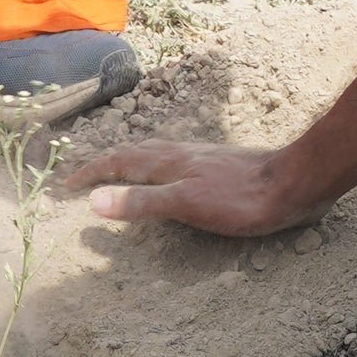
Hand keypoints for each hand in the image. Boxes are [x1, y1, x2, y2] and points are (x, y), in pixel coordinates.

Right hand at [60, 138, 322, 238]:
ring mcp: (199, 158)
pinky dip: (154, 169)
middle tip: (82, 178)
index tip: (64, 187)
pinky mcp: (216, 167)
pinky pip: (172, 163)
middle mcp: (180, 153)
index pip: (117, 161)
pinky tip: (168, 180)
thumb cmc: (241, 199)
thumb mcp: (187, 204)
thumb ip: (142, 201)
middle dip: (105, 164)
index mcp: (168, 161)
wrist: (292, 183)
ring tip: (117, 173)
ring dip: (129, 163)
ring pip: (153, 155)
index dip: (90, 173)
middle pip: (132, 153)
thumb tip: (93, 201)